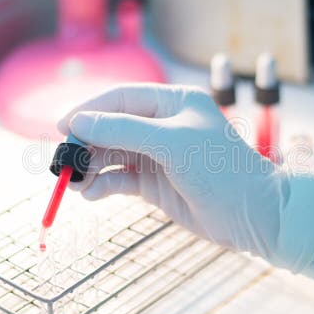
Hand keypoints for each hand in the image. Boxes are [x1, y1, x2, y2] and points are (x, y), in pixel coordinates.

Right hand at [56, 83, 283, 257]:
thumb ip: (122, 130)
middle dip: (86, 144)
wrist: (252, 214)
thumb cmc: (220, 169)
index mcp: (172, 102)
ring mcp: (158, 155)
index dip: (89, 111)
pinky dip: (103, 185)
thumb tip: (78, 122)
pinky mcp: (156, 183)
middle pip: (111, 127)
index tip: (61, 128)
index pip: (120, 99)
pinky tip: (91, 194)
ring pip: (112, 154)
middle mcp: (163, 125)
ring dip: (91, 167)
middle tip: (63, 163)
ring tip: (74, 184)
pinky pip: (121, 178)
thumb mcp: (170, 142)